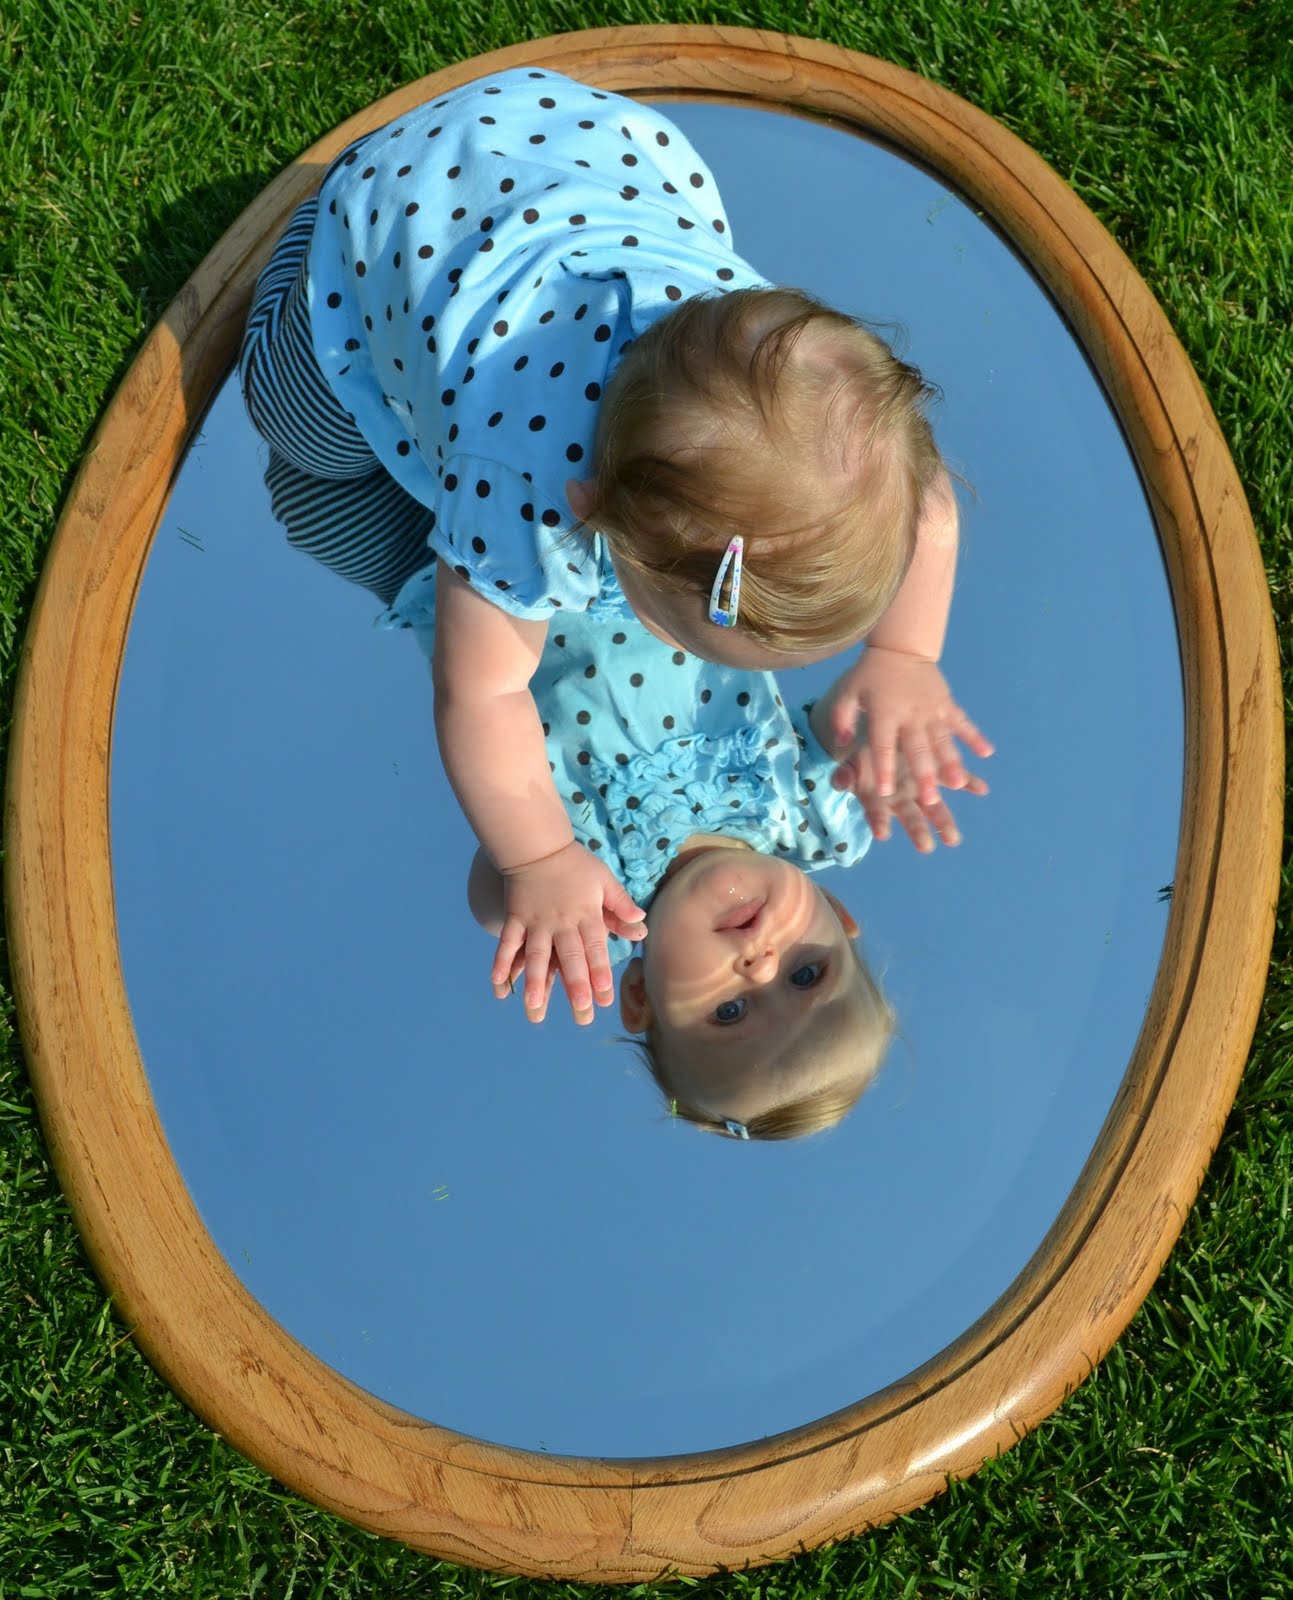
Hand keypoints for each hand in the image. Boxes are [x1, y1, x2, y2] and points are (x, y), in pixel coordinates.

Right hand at [492, 841, 645, 1024]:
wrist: (537, 846)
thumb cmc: (575, 865)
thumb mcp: (604, 879)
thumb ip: (621, 903)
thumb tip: (642, 921)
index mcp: (586, 914)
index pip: (595, 947)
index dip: (601, 970)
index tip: (605, 994)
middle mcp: (561, 922)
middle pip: (569, 956)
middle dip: (575, 984)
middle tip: (581, 1010)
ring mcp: (536, 922)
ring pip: (536, 955)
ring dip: (534, 980)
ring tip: (534, 1005)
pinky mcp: (516, 919)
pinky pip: (507, 943)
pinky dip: (501, 962)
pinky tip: (498, 984)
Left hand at [825, 646, 992, 805]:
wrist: (900, 647)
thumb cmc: (870, 675)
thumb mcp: (848, 692)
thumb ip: (841, 718)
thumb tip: (841, 742)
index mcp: (884, 713)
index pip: (882, 745)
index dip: (884, 768)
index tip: (885, 792)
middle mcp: (910, 714)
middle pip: (918, 749)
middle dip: (924, 775)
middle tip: (930, 800)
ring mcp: (932, 709)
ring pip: (942, 740)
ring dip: (951, 762)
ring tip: (958, 783)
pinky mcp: (946, 704)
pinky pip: (962, 722)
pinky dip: (975, 736)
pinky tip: (987, 752)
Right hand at [845, 742, 988, 851]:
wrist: (884, 739)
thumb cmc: (864, 754)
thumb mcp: (852, 761)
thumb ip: (846, 773)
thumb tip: (837, 782)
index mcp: (879, 796)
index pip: (876, 812)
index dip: (878, 822)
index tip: (882, 834)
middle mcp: (902, 797)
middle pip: (910, 817)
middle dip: (918, 832)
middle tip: (927, 847)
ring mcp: (922, 788)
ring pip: (934, 807)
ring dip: (944, 822)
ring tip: (953, 839)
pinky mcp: (938, 773)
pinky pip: (956, 780)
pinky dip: (970, 784)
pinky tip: (982, 789)